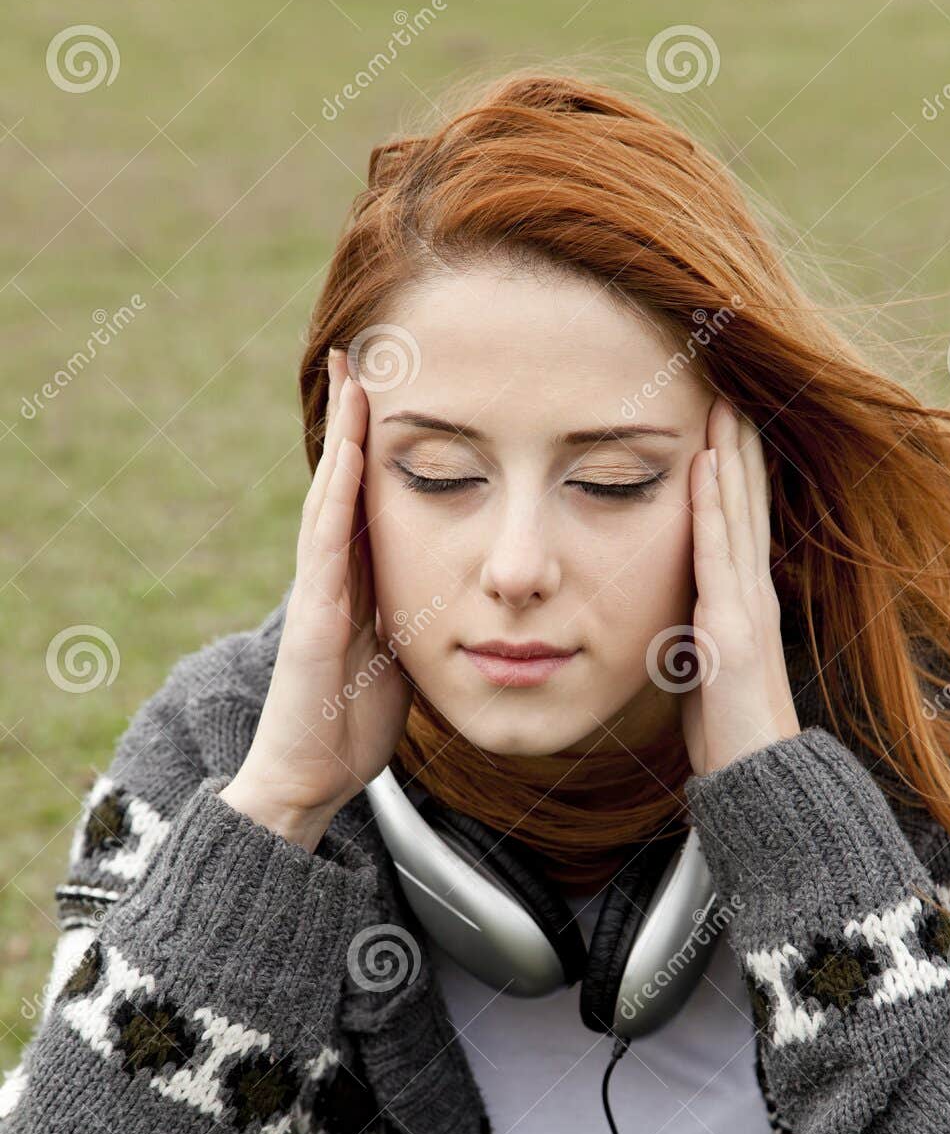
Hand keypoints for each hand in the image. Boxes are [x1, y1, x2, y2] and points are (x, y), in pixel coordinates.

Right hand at [220, 347, 412, 849]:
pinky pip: (326, 547)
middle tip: (361, 355)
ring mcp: (318, 594)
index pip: (368, 500)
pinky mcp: (312, 620)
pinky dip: (338, 496)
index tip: (391, 390)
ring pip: (330, 499)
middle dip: (353, 421)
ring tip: (352, 377)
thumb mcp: (400, 657)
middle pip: (344, 483)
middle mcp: (332, 578)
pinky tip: (350, 454)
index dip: (377, 446)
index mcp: (357, 585)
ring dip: (342, 437)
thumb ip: (415, 617)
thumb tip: (454, 593)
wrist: (311, 778)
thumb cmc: (353, 724)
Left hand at [679, 397, 800, 776]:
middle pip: (744, 505)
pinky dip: (711, 506)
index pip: (738, 525)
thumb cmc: (727, 731)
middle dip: (738, 448)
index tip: (723, 428)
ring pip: (736, 515)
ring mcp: (745, 606)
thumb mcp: (702, 671)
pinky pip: (717, 553)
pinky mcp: (732, 626)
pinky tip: (706, 466)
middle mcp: (751, 593)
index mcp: (743, 603)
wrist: (755, 774)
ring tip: (723, 406)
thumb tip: (674, 623)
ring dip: (729, 458)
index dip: (734, 475)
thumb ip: (692, 637)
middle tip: (729, 391)